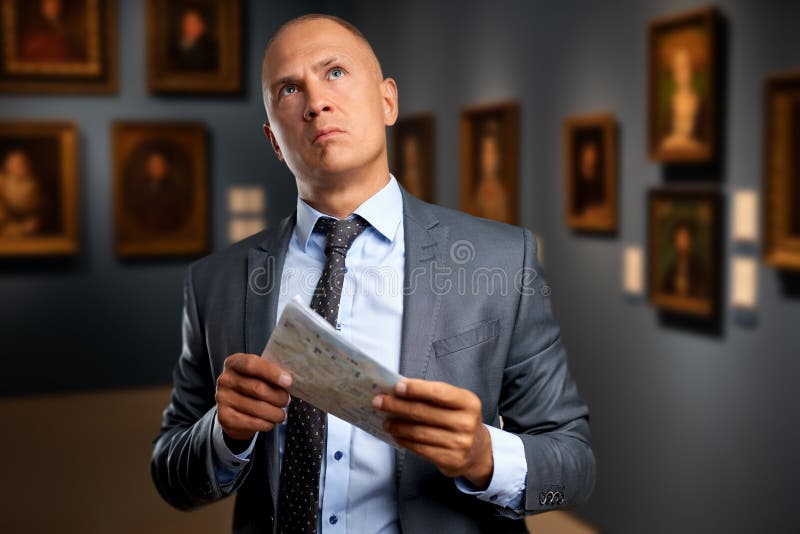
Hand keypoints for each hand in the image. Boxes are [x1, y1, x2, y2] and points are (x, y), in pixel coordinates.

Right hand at [215, 353, 291, 442]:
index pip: (251, 364)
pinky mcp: (224, 417)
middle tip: (287, 400)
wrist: (234, 410)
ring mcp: (222, 398)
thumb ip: (270, 374)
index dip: (272, 372)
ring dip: (275, 413)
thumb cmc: (252, 388)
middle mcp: (225, 379)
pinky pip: (252, 422)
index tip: (288, 381)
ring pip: (257, 407)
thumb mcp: (258, 375)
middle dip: (278, 396)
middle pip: (257, 388)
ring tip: (281, 414)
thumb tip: (289, 381)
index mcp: (234, 363)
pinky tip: (270, 422)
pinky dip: (266, 423)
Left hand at [372, 379, 493, 488]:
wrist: (478, 451)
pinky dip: (404, 441)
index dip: (416, 389)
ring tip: (385, 421)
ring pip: (419, 432)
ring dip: (397, 426)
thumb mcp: (455, 404)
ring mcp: (460, 443)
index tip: (396, 387)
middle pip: (424, 412)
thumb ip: (432, 396)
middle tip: (379, 402)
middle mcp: (466, 423)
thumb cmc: (459, 420)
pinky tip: (396, 435)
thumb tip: (399, 391)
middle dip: (397, 406)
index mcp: (469, 402)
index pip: (439, 392)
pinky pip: (420, 448)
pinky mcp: (451, 460)